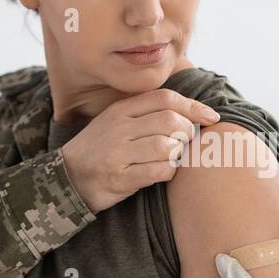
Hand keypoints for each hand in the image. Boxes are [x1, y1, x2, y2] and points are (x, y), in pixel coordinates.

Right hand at [60, 88, 220, 212]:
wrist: (67, 178)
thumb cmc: (101, 149)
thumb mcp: (116, 122)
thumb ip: (146, 113)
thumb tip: (190, 111)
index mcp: (120, 111)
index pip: (164, 99)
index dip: (193, 106)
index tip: (211, 117)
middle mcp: (119, 129)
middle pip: (169, 121)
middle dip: (188, 131)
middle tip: (188, 141)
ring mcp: (118, 153)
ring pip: (166, 146)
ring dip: (178, 153)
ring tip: (172, 157)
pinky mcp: (120, 178)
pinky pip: (158, 171)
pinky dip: (169, 171)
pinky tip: (164, 172)